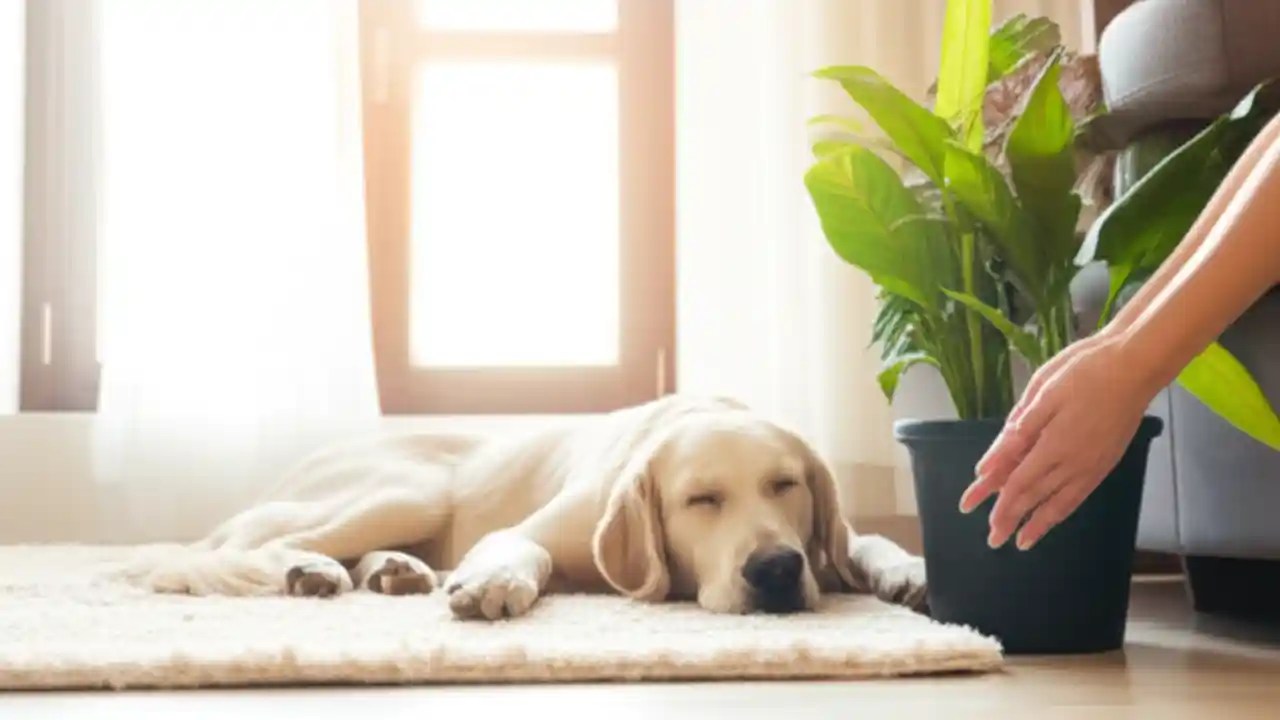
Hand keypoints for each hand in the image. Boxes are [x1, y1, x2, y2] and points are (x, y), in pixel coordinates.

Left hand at [959, 332, 1154, 550]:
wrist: (1136, 365)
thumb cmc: (1085, 370)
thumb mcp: (1042, 393)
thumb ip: (1016, 432)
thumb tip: (988, 464)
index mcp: (1052, 444)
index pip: (1016, 483)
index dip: (995, 500)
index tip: (972, 510)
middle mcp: (1074, 463)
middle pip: (1034, 498)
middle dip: (1011, 519)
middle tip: (993, 539)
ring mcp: (1093, 465)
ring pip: (1060, 504)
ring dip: (1039, 524)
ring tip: (1022, 542)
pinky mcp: (1107, 462)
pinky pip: (1080, 496)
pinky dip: (1063, 511)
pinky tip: (1055, 516)